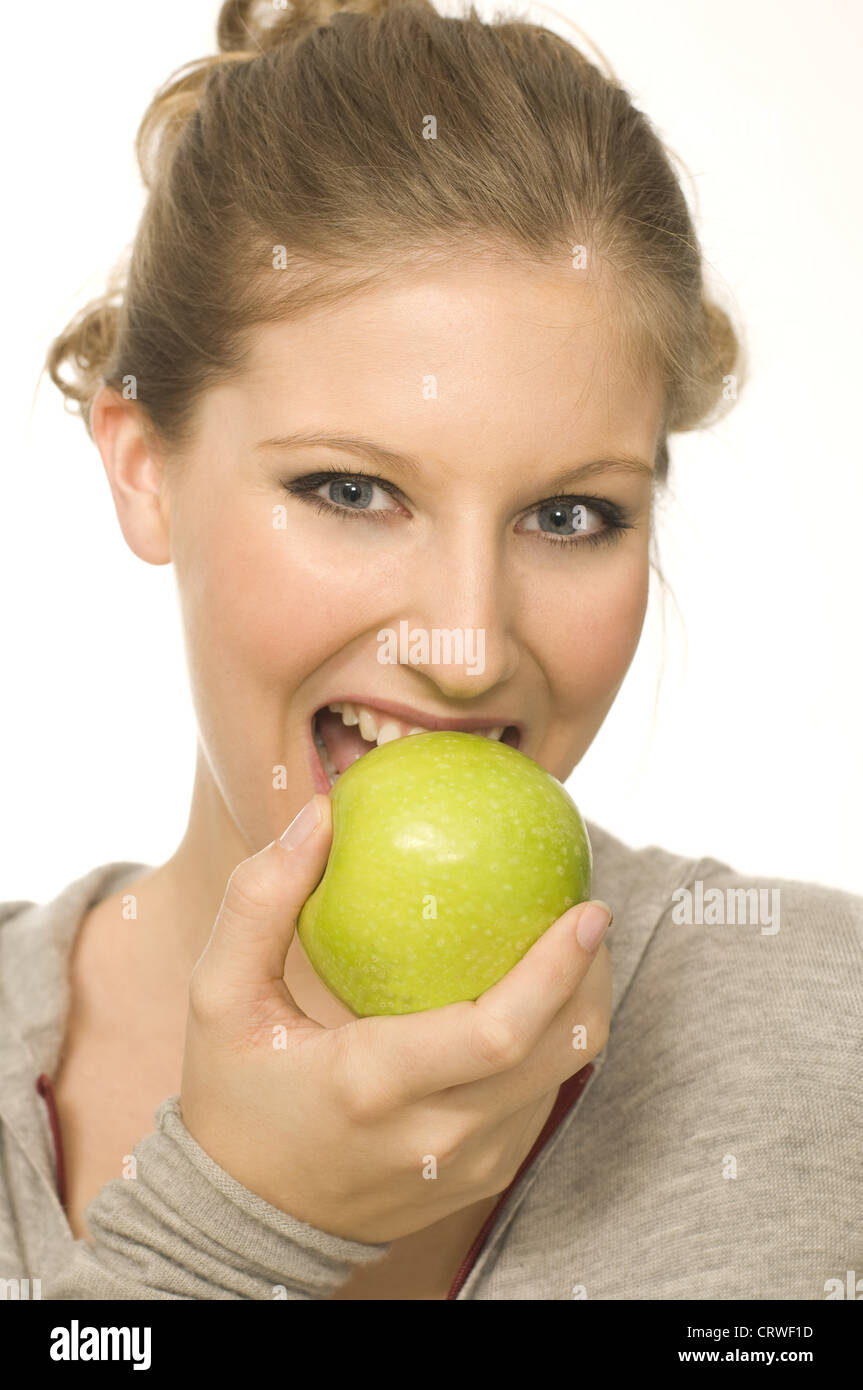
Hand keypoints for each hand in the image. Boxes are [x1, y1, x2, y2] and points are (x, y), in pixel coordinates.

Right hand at [180, 792, 611, 1243]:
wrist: (244, 1222)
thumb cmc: (233, 1096)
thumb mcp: (219, 996)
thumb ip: (261, 901)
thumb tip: (321, 815)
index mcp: (375, 1085)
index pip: (500, 1031)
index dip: (558, 970)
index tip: (588, 909)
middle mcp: (437, 1136)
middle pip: (557, 1052)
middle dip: (591, 977)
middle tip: (589, 911)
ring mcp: (468, 1166)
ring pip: (561, 1078)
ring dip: (579, 1009)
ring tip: (572, 946)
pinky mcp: (481, 1178)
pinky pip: (539, 1101)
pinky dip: (551, 1045)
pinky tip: (536, 997)